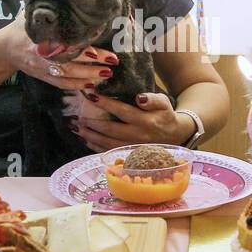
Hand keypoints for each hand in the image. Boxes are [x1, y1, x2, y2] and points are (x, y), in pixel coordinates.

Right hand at [0, 14, 118, 91]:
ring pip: (68, 75)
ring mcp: (42, 69)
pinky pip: (62, 84)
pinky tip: (91, 83)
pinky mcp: (43, 77)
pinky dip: (77, 85)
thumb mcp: (29, 15)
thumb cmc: (21, 29)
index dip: (82, 46)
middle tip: (113, 61)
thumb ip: (45, 9)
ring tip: (107, 73)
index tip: (99, 46)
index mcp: (39, 38)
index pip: (64, 43)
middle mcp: (41, 55)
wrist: (3, 49)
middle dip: (92, 63)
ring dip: (88, 76)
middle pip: (70, 61)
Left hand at [70, 91, 190, 151]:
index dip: (106, 104)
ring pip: (108, 144)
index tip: (91, 96)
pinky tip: (85, 141)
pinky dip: (96, 148)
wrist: (175, 135)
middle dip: (92, 123)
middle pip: (111, 130)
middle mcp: (138, 136)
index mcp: (146, 121)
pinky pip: (110, 153)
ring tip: (77, 129)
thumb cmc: (165, 115)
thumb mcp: (164, 103)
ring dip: (90, 137)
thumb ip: (152, 99)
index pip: (123, 111)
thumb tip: (139, 98)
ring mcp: (133, 148)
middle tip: (77, 116)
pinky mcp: (130, 155)